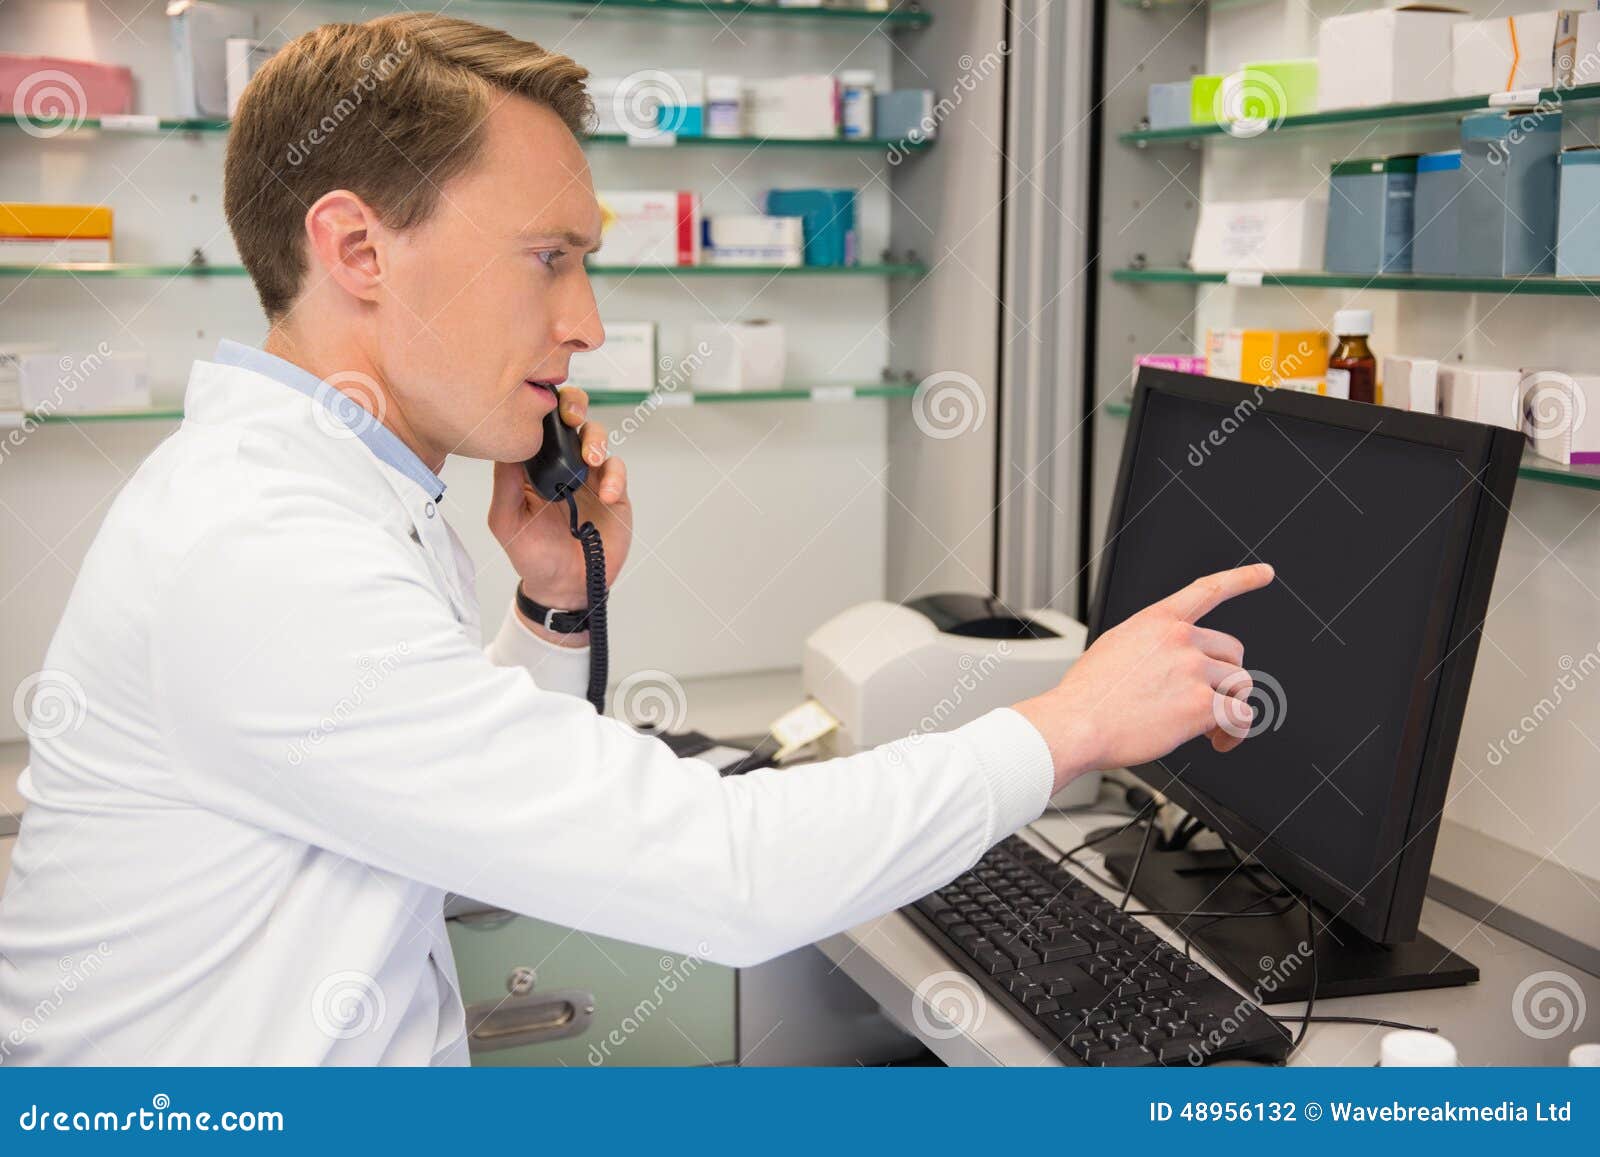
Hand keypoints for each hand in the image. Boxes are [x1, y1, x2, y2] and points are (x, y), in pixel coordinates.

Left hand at [488, 387, 632, 644]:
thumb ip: (505, 483)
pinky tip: (606, 494)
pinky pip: (618, 472)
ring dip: (595, 441)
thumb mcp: (506, 521)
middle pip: (573, 418)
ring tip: (591, 459)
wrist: (566, 586)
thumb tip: (507, 446)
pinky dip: (614, 477)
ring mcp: (590, 477)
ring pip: (597, 438)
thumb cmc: (533, 556)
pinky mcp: (614, 493)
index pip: (539, 425)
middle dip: (574, 406)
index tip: (541, 406)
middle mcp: (563, 464)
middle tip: (572, 416)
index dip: (542, 408)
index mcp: (534, 465)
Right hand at [1015, 564, 1273, 791]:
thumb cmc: (1086, 696)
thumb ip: (1149, 647)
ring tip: (1211, 729)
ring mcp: (1192, 671)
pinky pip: (1240, 716)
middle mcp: (1179, 639)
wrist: (1075, 724)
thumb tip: (1169, 668)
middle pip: (1232, 652)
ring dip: (1230, 707)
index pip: (1208, 590)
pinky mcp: (1201, 706)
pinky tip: (1218, 741)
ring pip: (1240, 685)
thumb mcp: (1113, 648)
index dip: (1242, 579)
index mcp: (1157, 621)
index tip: (1265, 573)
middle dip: (1225, 678)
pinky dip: (1235, 733)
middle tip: (1211, 702)